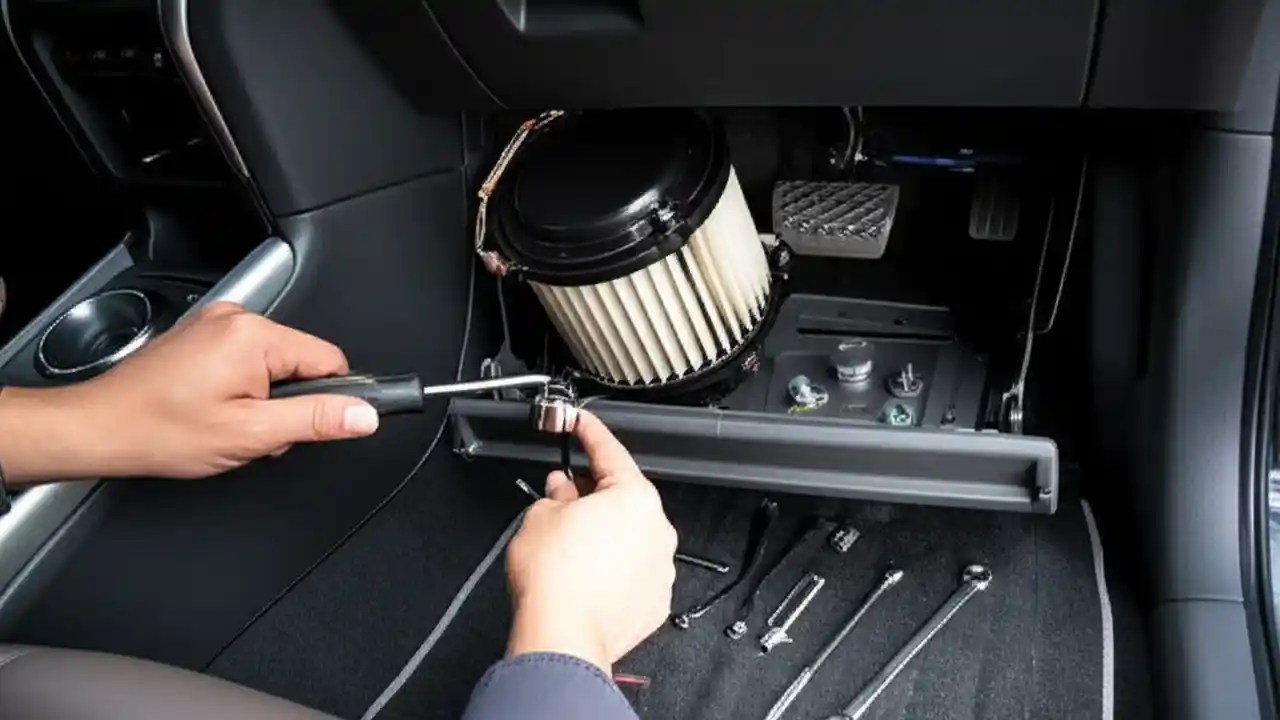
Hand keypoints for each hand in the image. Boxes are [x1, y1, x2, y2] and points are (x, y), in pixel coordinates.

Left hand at [0, 302, 377, 482]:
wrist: (98, 429)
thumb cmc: (158, 430)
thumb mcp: (250, 434)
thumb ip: (315, 420)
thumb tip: (363, 414)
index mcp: (253, 336)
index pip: (330, 360)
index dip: (328, 398)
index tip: (315, 422)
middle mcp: (235, 319)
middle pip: (301, 362)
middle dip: (287, 403)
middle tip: (251, 429)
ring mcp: (215, 324)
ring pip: (275, 365)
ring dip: (263, 399)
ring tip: (225, 421)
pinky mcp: (202, 335)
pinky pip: (247, 360)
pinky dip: (242, 389)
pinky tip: (213, 409)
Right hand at [504, 411, 677, 674]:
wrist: (562, 639)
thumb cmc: (554, 581)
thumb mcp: (539, 516)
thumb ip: (555, 493)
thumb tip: (562, 491)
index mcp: (634, 497)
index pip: (609, 450)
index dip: (589, 432)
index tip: (581, 422)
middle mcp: (656, 529)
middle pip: (622, 496)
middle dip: (591, 493)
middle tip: (560, 495)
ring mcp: (660, 567)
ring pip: (630, 535)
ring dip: (604, 533)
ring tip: (568, 545)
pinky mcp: (655, 600)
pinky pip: (633, 570)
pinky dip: (613, 567)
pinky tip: (585, 574)